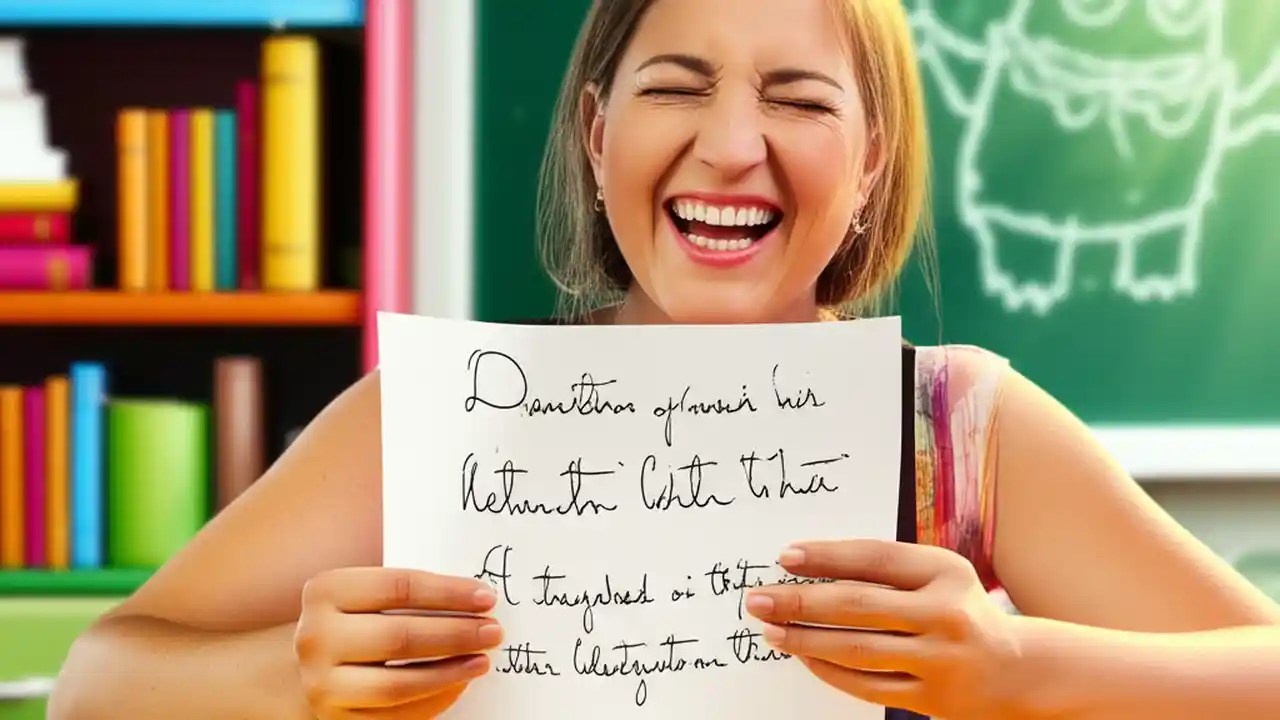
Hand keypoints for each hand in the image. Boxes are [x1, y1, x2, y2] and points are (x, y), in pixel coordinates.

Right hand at [294, 567, 502, 717]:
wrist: (312, 663)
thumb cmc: (356, 619)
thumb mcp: (368, 593)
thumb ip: (410, 593)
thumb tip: (478, 599)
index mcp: (326, 591)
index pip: (399, 587)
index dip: (449, 593)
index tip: (487, 597)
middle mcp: (316, 637)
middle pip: (399, 637)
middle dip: (456, 634)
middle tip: (493, 632)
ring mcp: (321, 684)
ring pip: (397, 684)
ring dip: (450, 672)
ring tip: (482, 660)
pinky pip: (395, 716)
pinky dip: (433, 700)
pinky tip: (459, 684)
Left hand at [744, 540, 1023, 719]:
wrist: (1015, 669)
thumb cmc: (958, 609)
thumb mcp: (937, 575)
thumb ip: (885, 568)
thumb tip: (808, 567)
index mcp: (946, 572)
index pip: (875, 559)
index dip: (826, 556)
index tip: (785, 557)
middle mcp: (946, 615)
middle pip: (858, 606)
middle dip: (799, 602)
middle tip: (757, 598)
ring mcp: (940, 660)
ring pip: (857, 650)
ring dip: (805, 640)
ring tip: (770, 630)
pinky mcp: (931, 698)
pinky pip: (866, 686)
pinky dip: (828, 670)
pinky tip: (803, 656)